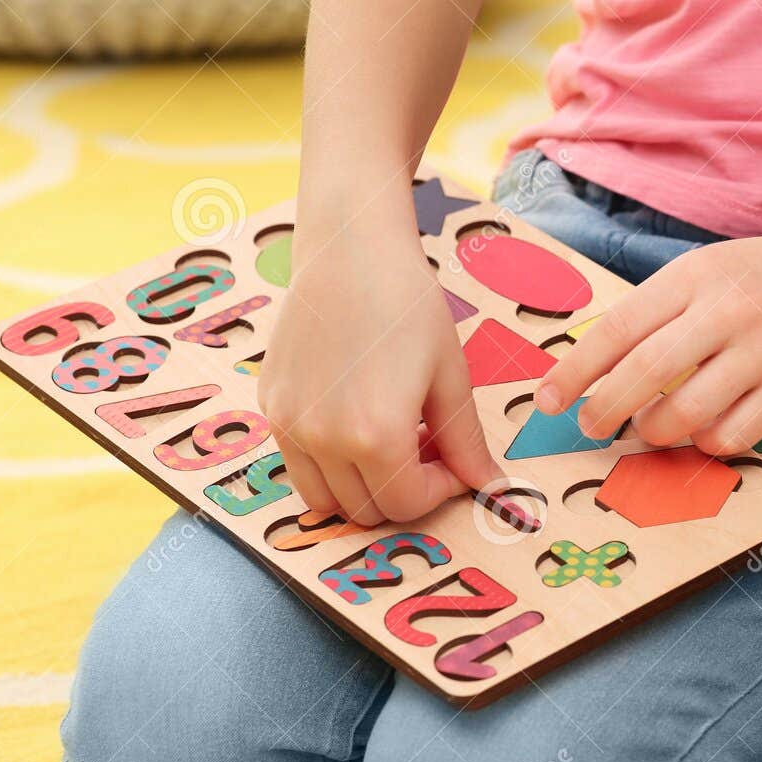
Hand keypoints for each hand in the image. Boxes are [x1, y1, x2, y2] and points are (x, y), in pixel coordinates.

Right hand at [259, 206, 502, 524]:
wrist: (350, 251)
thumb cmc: (408, 306)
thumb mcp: (451, 377)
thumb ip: (466, 442)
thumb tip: (491, 487)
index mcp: (375, 435)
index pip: (408, 504)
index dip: (440, 489)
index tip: (453, 459)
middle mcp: (323, 439)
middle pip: (366, 510)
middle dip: (404, 490)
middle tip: (426, 448)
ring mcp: (289, 425)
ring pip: (325, 499)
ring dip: (363, 486)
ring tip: (391, 438)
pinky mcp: (271, 407)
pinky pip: (300, 463)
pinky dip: (331, 462)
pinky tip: (358, 418)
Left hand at [535, 234, 761, 454]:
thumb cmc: (756, 280)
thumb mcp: (700, 271)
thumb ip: (652, 311)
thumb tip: (587, 367)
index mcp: (694, 277)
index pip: (619, 329)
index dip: (575, 371)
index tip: (549, 401)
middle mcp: (727, 312)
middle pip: (647, 374)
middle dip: (605, 409)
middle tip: (589, 426)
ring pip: (687, 414)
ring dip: (652, 432)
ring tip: (643, 429)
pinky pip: (732, 436)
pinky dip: (703, 444)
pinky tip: (697, 433)